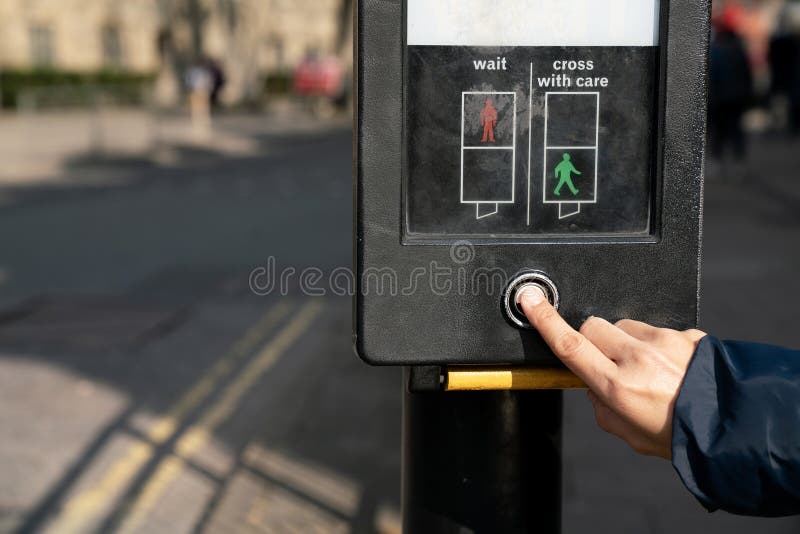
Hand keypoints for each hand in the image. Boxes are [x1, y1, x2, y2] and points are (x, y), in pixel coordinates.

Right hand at [520, 287, 706, 458]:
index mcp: (618, 386)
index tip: (530, 300)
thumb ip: (602, 408)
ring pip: (625, 325)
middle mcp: (638, 358)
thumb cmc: (681, 438)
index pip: (570, 345)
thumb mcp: (629, 435)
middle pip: (593, 325)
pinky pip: (658, 331)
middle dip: (592, 340)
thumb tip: (593, 387)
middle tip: (608, 362)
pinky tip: (673, 369)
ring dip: (627, 342)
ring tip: (649, 371)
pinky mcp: (687, 334)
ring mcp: (665, 342)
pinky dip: (657, 347)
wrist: (734, 429)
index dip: (544, 320)